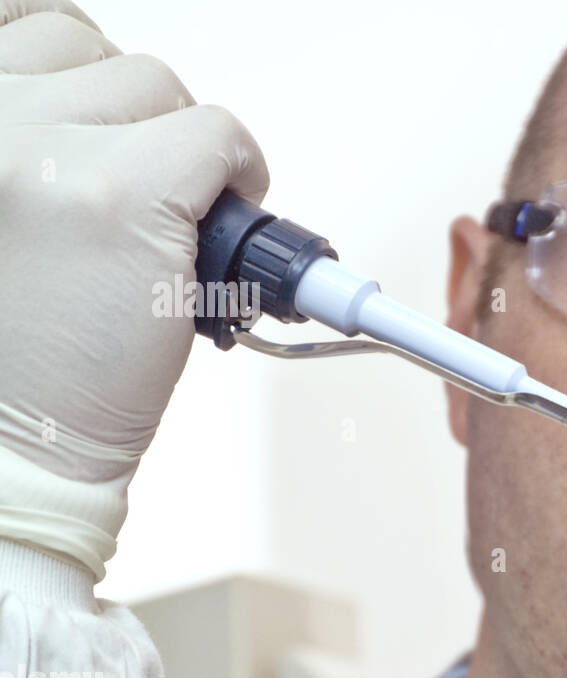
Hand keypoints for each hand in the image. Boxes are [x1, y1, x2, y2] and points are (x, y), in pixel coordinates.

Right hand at [0, 0, 267, 576]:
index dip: (92, 100)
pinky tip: (213, 240)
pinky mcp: (126, 193)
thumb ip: (37, 143)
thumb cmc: (13, 343)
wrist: (14, 444)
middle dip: (138, 129)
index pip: (40, 36)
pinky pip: (221, 138)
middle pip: (106, 60)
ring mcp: (51, 148)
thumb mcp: (2, 212)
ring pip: (166, 92)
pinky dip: (240, 179)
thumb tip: (111, 103)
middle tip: (136, 212)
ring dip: (184, 157)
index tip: (109, 142)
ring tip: (158, 237)